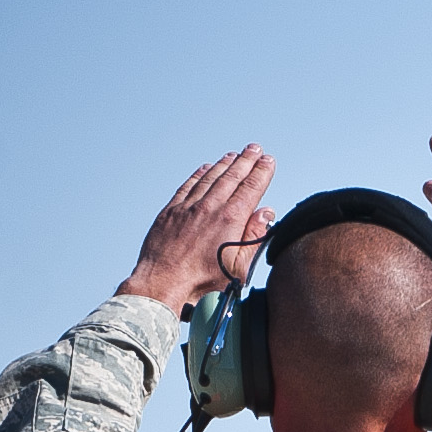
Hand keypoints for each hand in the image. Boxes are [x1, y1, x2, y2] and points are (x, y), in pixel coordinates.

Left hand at [118, 147, 275, 311]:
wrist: (163, 282)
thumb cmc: (201, 282)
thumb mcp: (239, 267)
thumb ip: (254, 237)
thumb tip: (265, 214)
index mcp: (230, 220)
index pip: (250, 188)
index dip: (261, 172)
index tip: (268, 161)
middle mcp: (209, 208)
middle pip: (231, 177)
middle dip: (245, 161)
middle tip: (255, 149)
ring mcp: (188, 207)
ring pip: (210, 178)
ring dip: (223, 164)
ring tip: (234, 155)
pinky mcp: (171, 212)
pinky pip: (187, 185)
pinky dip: (199, 174)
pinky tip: (205, 168)